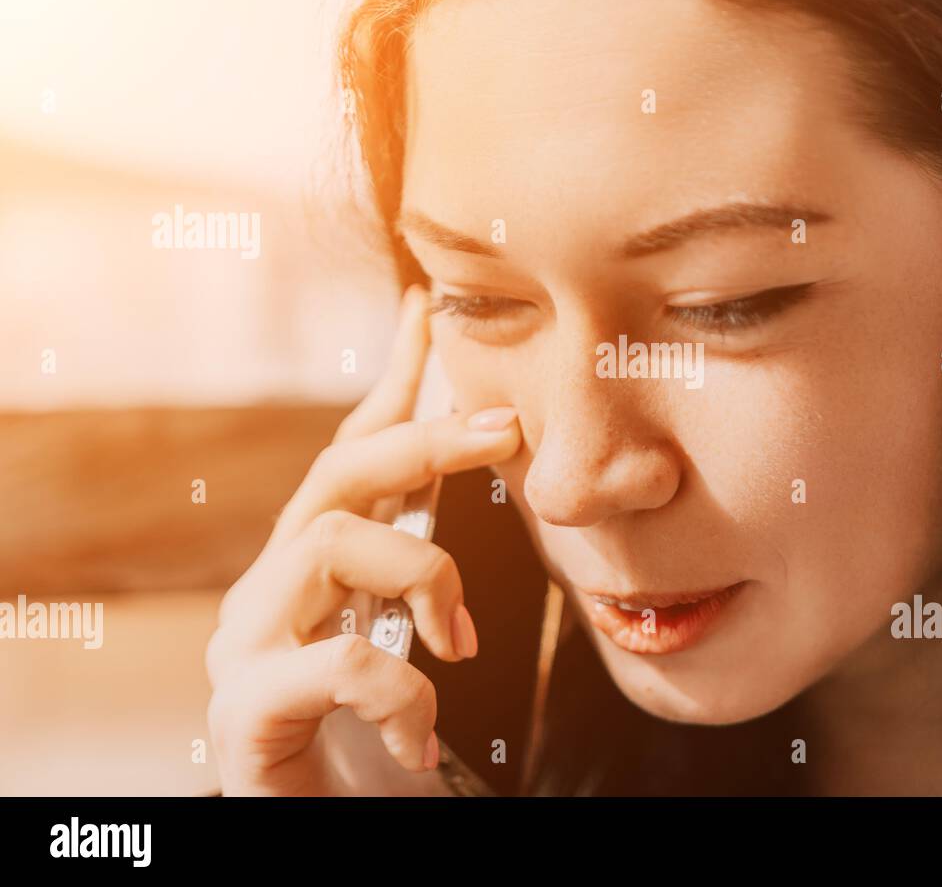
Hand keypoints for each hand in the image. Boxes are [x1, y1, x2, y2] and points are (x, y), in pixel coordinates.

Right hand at [205, 285, 520, 795]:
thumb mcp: (403, 626)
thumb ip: (424, 557)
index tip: (429, 306)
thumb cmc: (363, 726)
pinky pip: (344, 662)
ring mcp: (247, 641)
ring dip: (423, 578)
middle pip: (335, 473)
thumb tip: (484, 474)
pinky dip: (405, 692)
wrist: (314, 822)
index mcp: (315, 563)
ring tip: (460, 646)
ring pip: (332, 542)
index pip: (351, 450)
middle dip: (425, 440)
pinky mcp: (248, 708)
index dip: (393, 377)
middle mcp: (270, 585)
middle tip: (506, 431)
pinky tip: (421, 729)